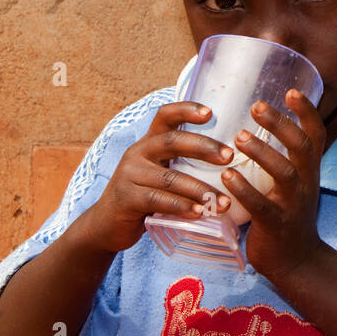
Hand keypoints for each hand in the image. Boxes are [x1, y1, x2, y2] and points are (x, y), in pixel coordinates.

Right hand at [86, 101, 234, 252]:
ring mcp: (129, 175)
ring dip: (200, 190)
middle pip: (172, 141)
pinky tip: (199, 213)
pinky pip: (158, 200)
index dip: (186, 109)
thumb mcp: (161, 172)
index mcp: (149, 142)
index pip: (165, 116)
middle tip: (229, 157)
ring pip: (170, 177)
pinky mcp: (126, 199)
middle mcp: (137, 153)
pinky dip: (181, 207)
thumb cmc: (146, 196)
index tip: (210, 112)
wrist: (107, 225)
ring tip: (224, 202)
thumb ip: (183, 163)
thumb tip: (229, 161)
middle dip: (204, 148)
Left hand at [220, 88, 326, 282]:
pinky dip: (246, 190)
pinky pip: (263, 205)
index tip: (291, 90)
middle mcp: (307, 183)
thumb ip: (281, 161)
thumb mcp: (293, 185)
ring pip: (285, 173)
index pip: (316, 134)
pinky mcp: (276, 224)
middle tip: (257, 106)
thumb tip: (252, 128)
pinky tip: (228, 178)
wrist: (297, 263)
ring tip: (239, 137)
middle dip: (281, 124)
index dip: (307, 112)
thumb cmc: (287, 217)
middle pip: (301, 146)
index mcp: (310, 170)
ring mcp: (294, 204)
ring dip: (263, 152)